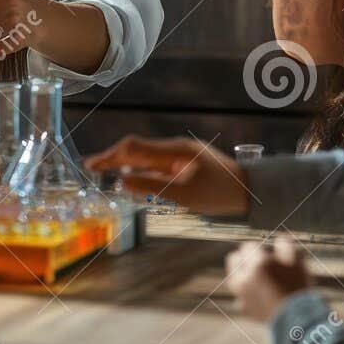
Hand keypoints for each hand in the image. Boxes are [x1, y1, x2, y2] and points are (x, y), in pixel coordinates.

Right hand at [84, 135, 252, 215]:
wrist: (251, 189)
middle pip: (137, 148)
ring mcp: (181, 153)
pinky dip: (140, 168)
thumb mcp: (185, 195)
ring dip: (125, 162)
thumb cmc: (220, 193)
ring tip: (106, 171)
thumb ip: (151, 187)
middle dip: (113, 157)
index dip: (110, 156)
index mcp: (174, 150)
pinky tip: (132, 176)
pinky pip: (157, 162)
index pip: (133, 148)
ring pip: (146, 155)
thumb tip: (120, 181)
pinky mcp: (185, 161)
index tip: (91, 165)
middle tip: (92, 167)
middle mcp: (175, 147)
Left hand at [226, 238, 311, 322]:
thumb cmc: (299, 287)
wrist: (298, 320)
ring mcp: (242, 293)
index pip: (249, 246)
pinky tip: (260, 298)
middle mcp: (245, 277)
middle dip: (244, 258)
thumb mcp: (298, 261)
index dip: (261, 249)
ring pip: (234, 278)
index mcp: (258, 263)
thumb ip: (286, 245)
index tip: (271, 255)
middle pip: (234, 259)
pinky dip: (248, 297)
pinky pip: (240, 298)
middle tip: (259, 264)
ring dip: (243, 276)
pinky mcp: (243, 308)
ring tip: (259, 280)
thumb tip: (278, 241)